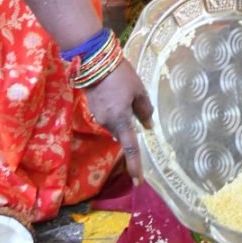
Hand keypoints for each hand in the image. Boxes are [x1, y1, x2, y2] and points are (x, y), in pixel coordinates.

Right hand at [85, 58, 152, 184]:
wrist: (93, 61)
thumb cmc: (120, 75)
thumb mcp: (138, 90)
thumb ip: (144, 110)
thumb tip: (148, 126)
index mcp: (121, 120)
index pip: (130, 148)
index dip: (136, 165)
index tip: (139, 181)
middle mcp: (108, 123)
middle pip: (123, 135)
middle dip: (130, 130)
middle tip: (135, 108)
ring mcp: (98, 117)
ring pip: (116, 125)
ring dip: (123, 118)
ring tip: (125, 94)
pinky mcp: (93, 110)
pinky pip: (109, 117)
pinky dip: (115, 112)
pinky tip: (117, 96)